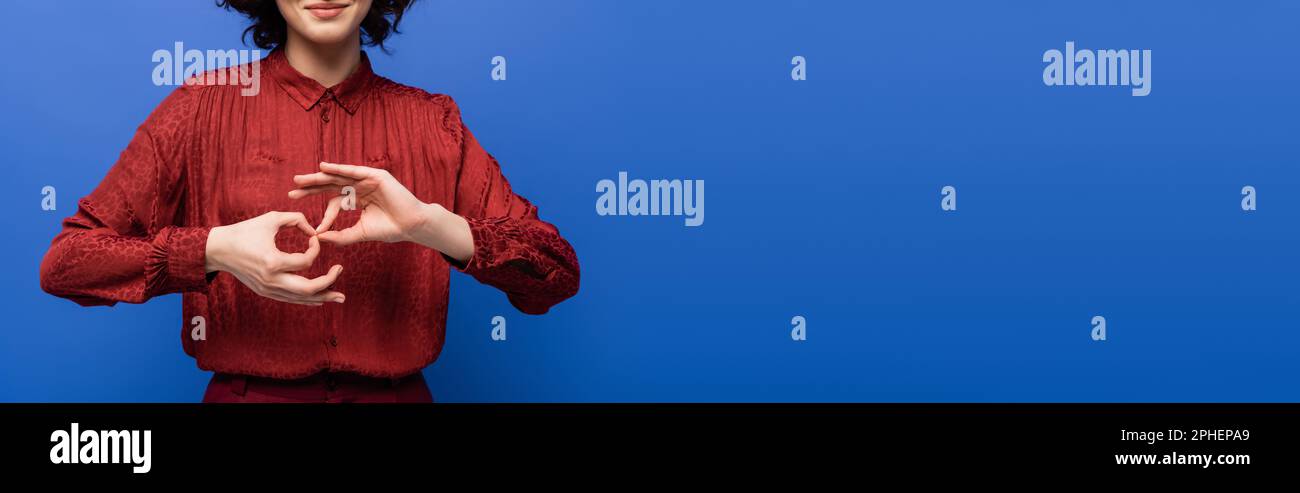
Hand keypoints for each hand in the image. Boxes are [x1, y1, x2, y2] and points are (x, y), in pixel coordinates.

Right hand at [204, 211, 344, 305]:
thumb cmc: (244, 231)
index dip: (315, 249)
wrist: (218, 250)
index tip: (314, 238)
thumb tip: (315, 230)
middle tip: (340, 270)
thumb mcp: (271, 219)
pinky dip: (306, 299)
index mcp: (272, 262)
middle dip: (329, 283)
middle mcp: (271, 280)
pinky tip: (320, 300)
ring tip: (339, 297)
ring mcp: (268, 289)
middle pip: (308, 289)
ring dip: (322, 297)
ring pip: (300, 299)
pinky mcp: (265, 292)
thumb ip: (296, 219)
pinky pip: (291, 300)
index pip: (305, 262)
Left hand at [290, 162, 473, 261]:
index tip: (314, 229)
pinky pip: (353, 171)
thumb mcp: (360, 233)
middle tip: (292, 192)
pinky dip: (338, 169)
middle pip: (331, 186)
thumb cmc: (390, 229)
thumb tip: (318, 237)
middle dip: (311, 189)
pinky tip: (323, 168)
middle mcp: (360, 187)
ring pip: (338, 177)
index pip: (334, 202)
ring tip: (300, 180)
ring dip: (318, 178)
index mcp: (357, 199)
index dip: (323, 214)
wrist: (411, 226)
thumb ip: (340, 235)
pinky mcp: (375, 175)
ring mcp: (367, 180)